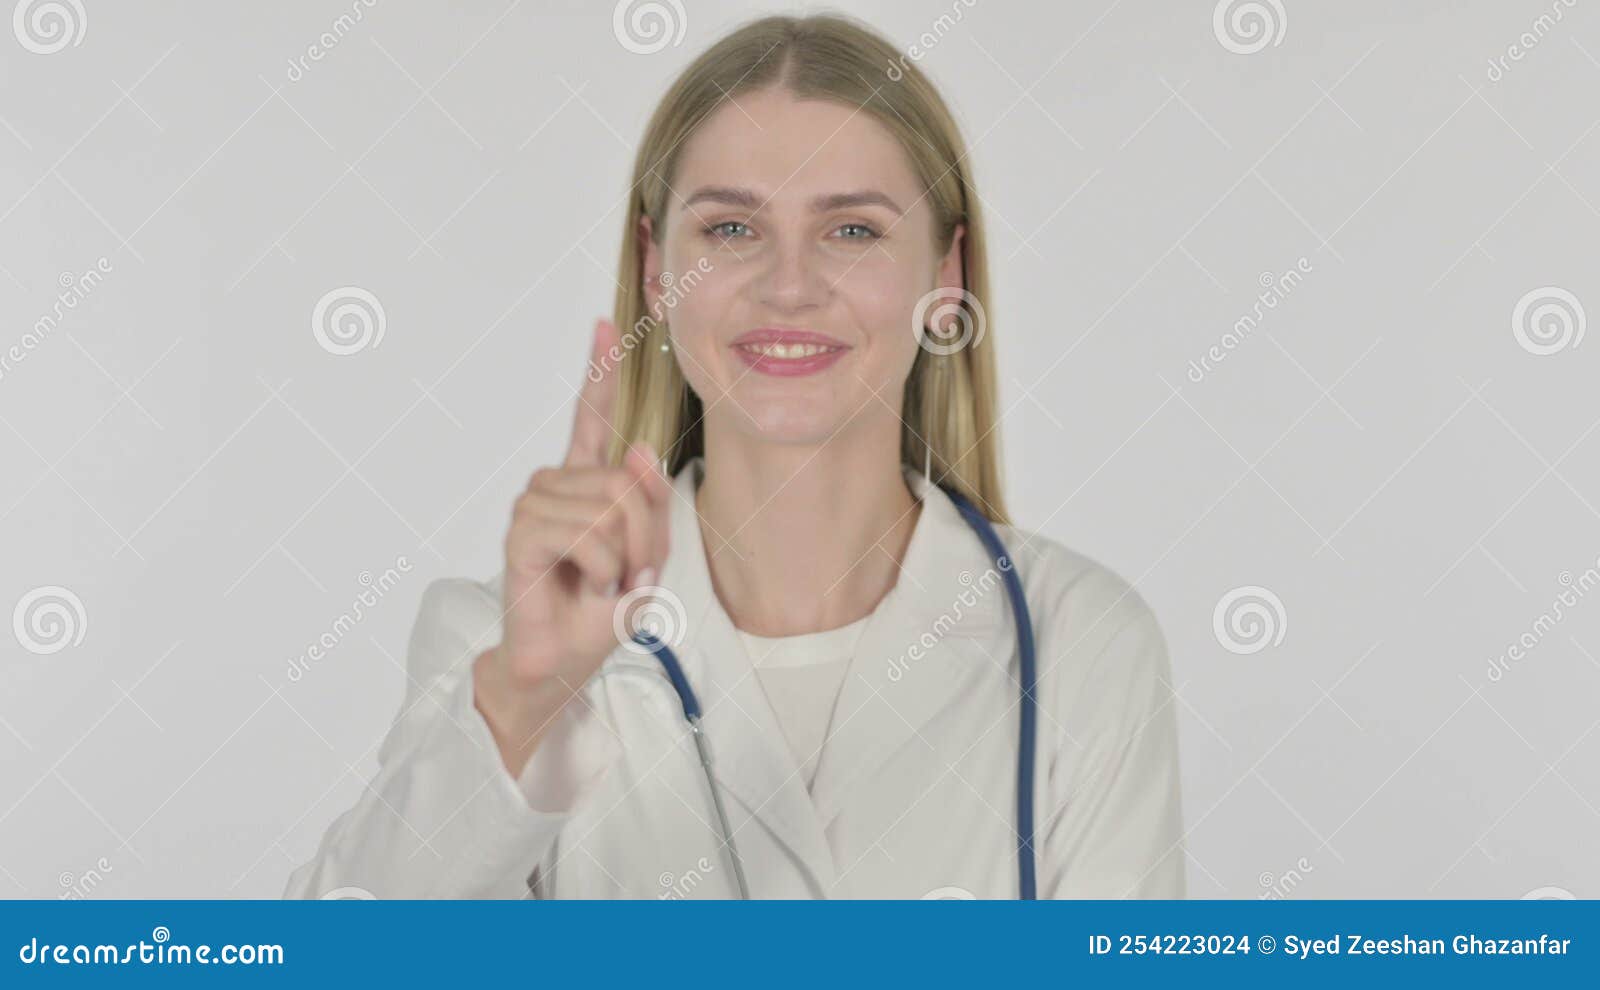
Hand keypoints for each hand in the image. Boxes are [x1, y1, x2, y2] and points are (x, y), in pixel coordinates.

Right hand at [473, 317, 670, 773]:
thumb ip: (650, 503)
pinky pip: (590, 536)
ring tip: (602, 584)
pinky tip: (584, 588)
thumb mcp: (647, 555)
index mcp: (585, 482)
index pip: (591, 416)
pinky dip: (604, 572)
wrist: (564, 660)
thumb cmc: (601, 609)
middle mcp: (556, 483)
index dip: (598, 371)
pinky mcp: (523, 532)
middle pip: (629, 482)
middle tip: (627, 576)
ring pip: (614, 508)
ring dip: (626, 559)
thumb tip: (635, 451)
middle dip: (646, 538)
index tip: (603, 325)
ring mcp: (534, 504)